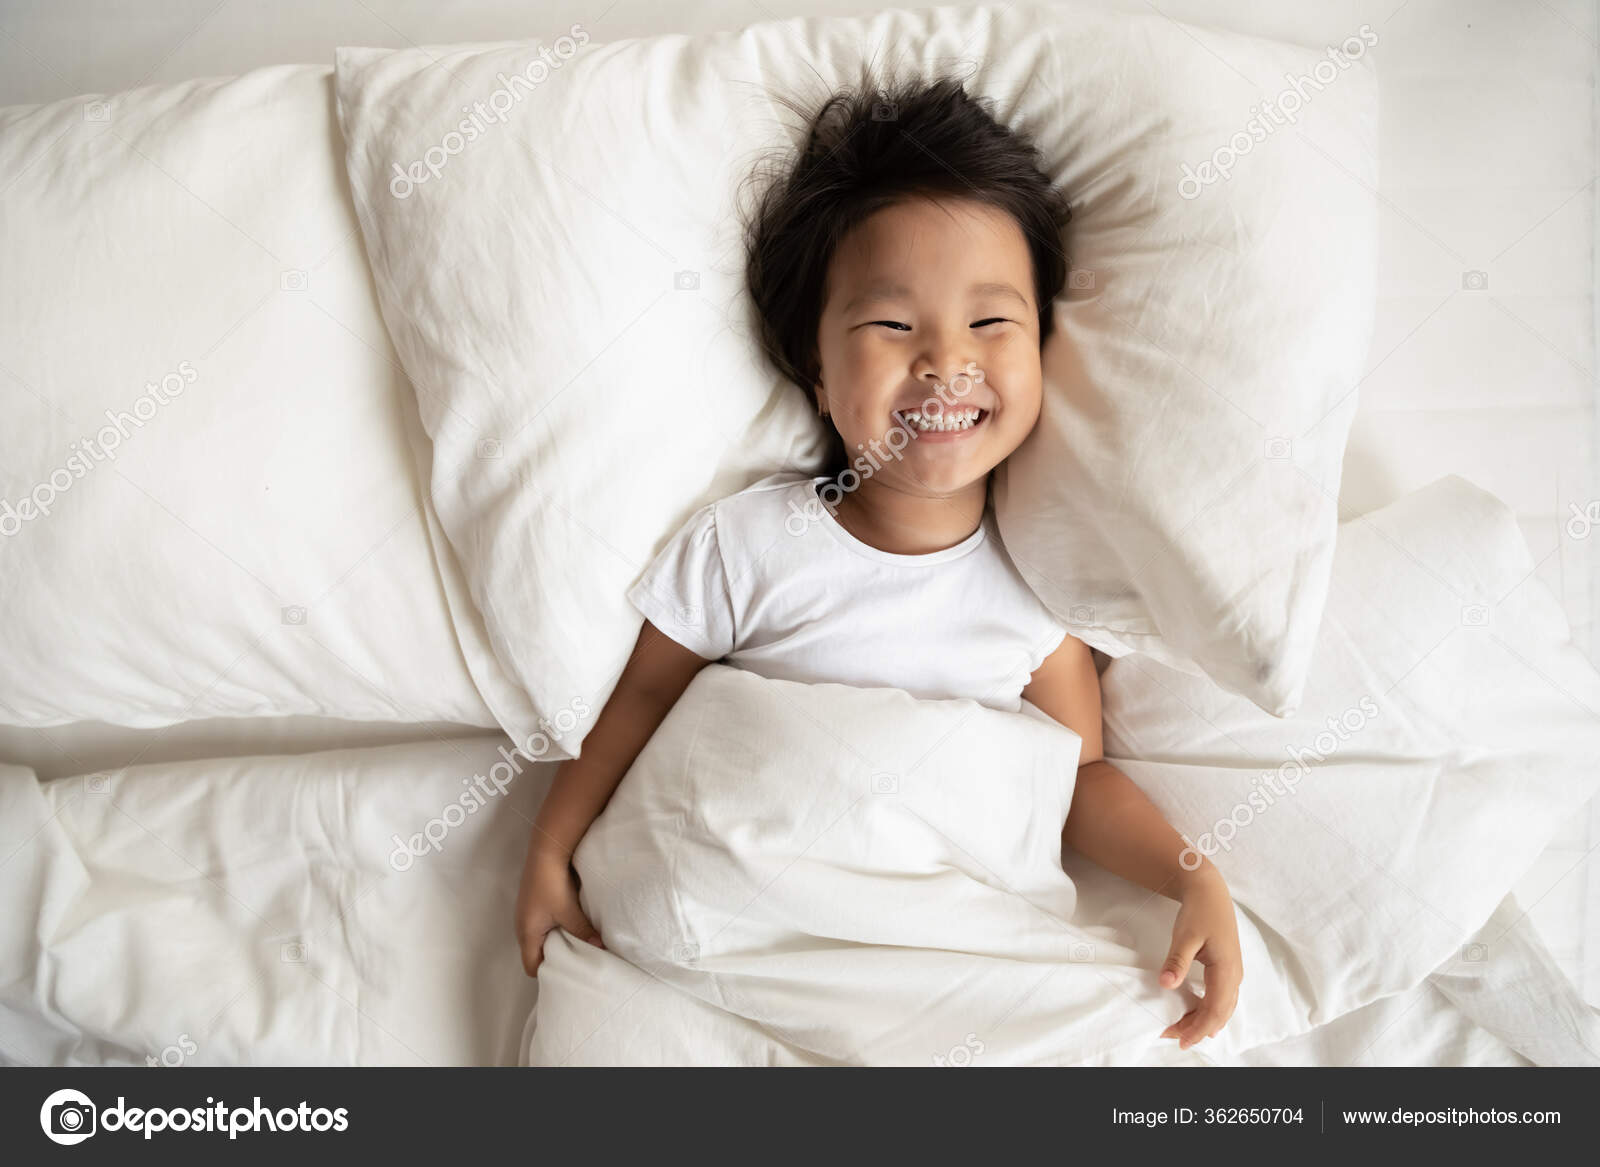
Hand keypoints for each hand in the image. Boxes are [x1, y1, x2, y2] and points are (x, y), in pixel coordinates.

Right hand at [515, 843, 604, 976]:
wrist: (546, 853)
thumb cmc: (552, 884)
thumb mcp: (569, 911)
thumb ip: (584, 932)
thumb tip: (600, 948)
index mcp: (526, 934)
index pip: (531, 966)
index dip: (547, 972)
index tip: (567, 972)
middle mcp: (522, 927)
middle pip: (535, 954)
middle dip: (553, 959)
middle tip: (575, 962)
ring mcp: (527, 916)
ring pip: (540, 939)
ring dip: (555, 942)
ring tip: (575, 945)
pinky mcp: (534, 905)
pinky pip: (542, 927)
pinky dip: (554, 930)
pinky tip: (570, 926)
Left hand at [1158, 868, 1241, 1049]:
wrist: (1209, 890)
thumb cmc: (1199, 911)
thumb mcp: (1185, 935)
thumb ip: (1177, 961)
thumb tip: (1166, 985)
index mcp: (1227, 970)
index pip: (1214, 1010)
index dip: (1197, 1029)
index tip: (1179, 1040)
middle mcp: (1234, 975)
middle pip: (1219, 1013)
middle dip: (1197, 1029)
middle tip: (1172, 1038)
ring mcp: (1233, 972)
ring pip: (1222, 1007)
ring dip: (1203, 1021)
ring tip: (1181, 1030)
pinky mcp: (1227, 968)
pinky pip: (1221, 998)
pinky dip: (1209, 1010)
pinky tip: (1198, 1016)